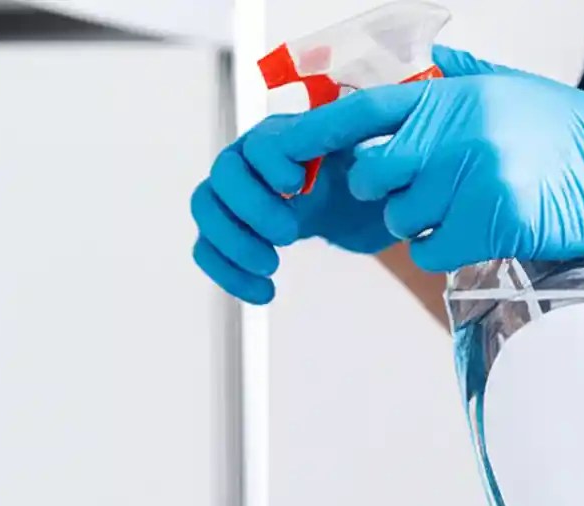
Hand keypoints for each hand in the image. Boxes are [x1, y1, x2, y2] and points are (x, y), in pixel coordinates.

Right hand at [190, 115, 396, 304]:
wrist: (363, 207)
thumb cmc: (367, 177)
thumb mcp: (377, 157)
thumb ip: (368, 154)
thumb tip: (365, 160)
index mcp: (286, 136)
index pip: (260, 143)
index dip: (271, 163)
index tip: (295, 186)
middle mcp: (252, 160)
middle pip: (224, 175)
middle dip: (252, 208)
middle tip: (289, 235)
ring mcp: (236, 196)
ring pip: (206, 210)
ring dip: (232, 243)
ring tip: (270, 267)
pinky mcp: (233, 232)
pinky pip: (208, 249)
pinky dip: (228, 273)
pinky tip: (262, 291)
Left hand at [326, 50, 583, 273]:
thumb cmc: (568, 132)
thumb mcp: (511, 86)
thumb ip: (458, 77)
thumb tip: (422, 59)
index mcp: (456, 94)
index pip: (367, 109)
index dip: (324, 129)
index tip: (295, 144)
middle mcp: (459, 129)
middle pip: (373, 173)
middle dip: (384, 191)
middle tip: (419, 191)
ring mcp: (474, 173)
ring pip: (400, 218)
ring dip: (421, 222)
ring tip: (465, 207)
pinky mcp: (490, 218)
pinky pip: (429, 249)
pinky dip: (441, 249)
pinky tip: (474, 232)